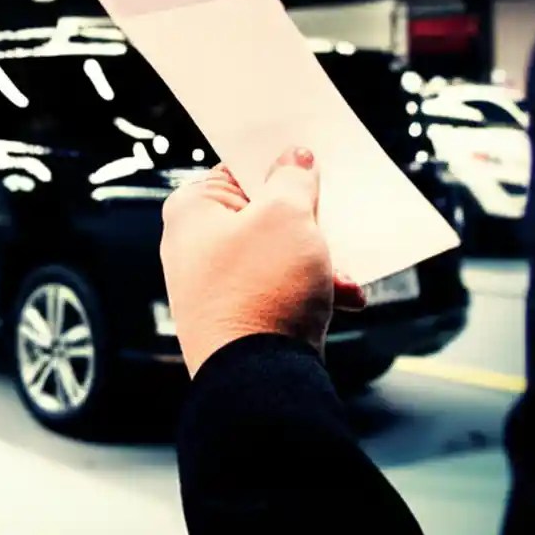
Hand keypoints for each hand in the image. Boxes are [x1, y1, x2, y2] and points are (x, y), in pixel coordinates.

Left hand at [160, 147, 364, 375]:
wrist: (257, 376)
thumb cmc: (261, 288)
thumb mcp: (287, 216)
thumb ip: (293, 179)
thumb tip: (294, 158)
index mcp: (191, 210)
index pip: (237, 168)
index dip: (277, 163)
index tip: (310, 157)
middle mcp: (194, 244)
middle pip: (262, 211)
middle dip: (306, 219)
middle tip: (335, 218)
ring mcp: (215, 282)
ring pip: (278, 252)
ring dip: (319, 259)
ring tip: (340, 273)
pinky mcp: (239, 314)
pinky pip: (281, 287)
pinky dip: (313, 289)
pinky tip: (344, 299)